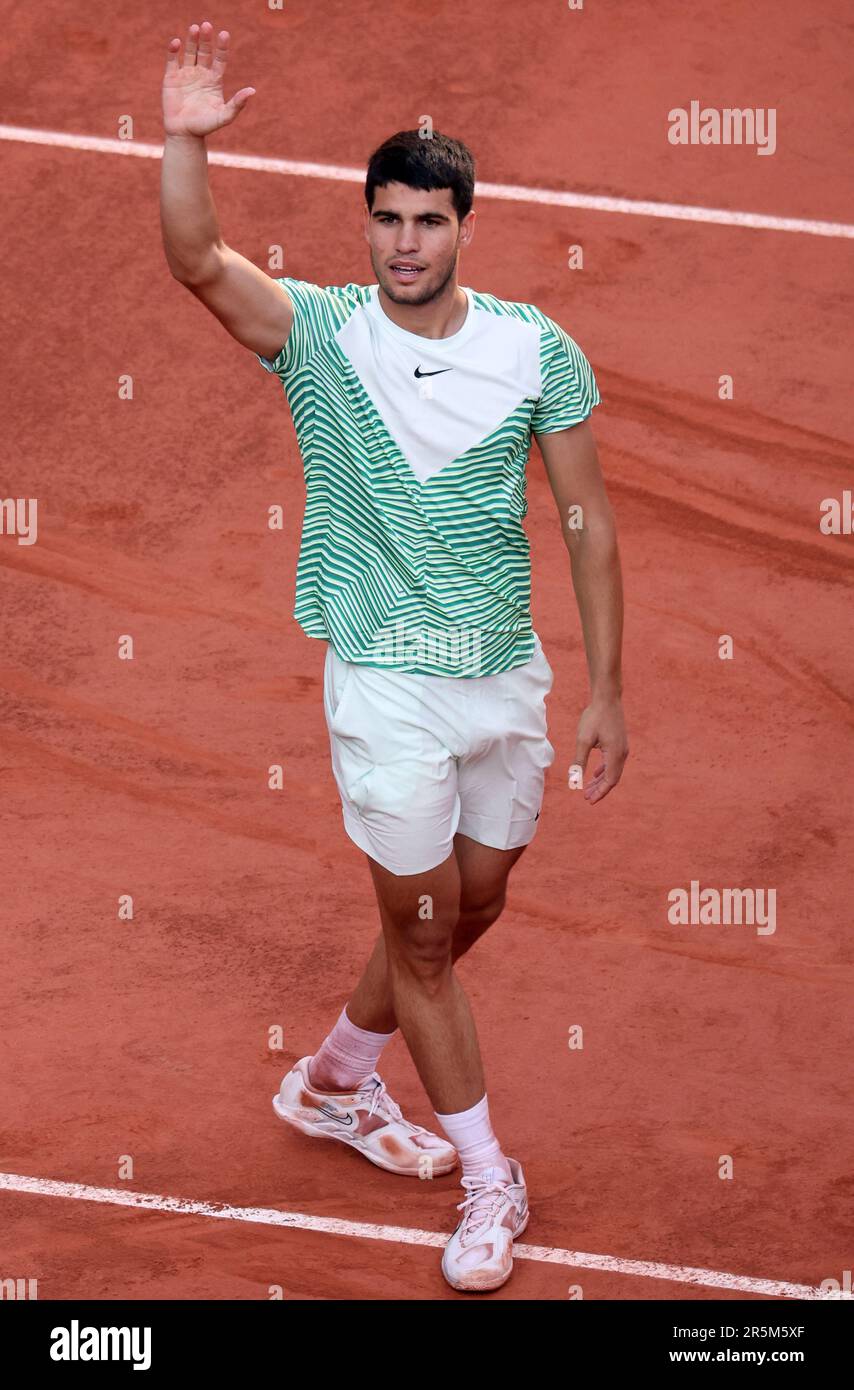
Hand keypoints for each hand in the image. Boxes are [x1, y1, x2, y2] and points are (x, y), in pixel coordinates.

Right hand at [162, 21, 254, 137]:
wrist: (184, 134)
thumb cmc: (205, 126)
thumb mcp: (224, 116)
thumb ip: (237, 104)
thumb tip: (252, 91)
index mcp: (214, 80)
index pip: (219, 59)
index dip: (221, 47)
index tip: (224, 35)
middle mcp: (201, 74)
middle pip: (204, 51)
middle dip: (206, 39)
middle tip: (207, 26)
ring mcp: (186, 74)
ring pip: (189, 52)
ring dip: (191, 40)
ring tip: (194, 28)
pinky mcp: (171, 77)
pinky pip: (173, 60)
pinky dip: (174, 51)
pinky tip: (176, 43)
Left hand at [573, 697, 627, 803]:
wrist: (607, 698)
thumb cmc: (594, 717)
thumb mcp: (583, 740)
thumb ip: (579, 761)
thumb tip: (575, 779)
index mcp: (615, 754)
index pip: (610, 781)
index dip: (600, 792)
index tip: (589, 801)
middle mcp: (622, 753)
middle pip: (612, 778)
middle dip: (599, 789)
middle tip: (586, 798)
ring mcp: (622, 748)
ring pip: (612, 771)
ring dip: (600, 781)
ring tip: (588, 788)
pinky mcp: (619, 743)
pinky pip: (613, 763)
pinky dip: (603, 771)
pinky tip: (594, 773)